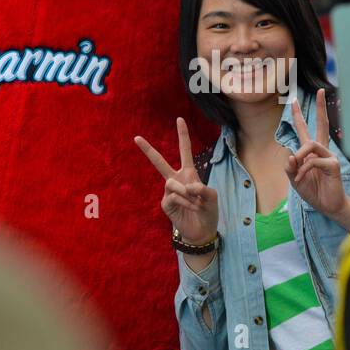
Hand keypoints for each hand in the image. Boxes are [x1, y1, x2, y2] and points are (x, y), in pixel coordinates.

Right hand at [135, 117, 218, 245]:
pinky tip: (190, 208)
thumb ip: (203, 189)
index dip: (182, 135)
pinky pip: (172, 197)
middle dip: (148, 150)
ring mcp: (169, 192)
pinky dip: (184, 202)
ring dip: (186, 193)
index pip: (185, 151)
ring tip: (196, 203)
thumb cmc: (208, 211)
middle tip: (136, 138)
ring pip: (171, 183)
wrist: (202, 231)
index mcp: (189, 173)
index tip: (179, 119)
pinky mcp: (165, 204)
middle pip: (160, 162)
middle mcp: (176, 180)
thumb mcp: (213, 197)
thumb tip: (187, 187)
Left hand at [285, 89, 349, 230]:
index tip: (295, 101)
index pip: (305, 130)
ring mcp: (329, 156)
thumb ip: (290, 168)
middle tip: (320, 91)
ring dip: (300, 156)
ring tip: (296, 172)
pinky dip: (305, 169)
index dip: (299, 116)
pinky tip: (302, 178)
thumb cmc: (314, 192)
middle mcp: (322, 151)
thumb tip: (290, 156)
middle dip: (320, 108)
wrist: (329, 206)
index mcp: (311, 152)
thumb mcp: (295, 180)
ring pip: (311, 144)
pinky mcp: (334, 165)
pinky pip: (315, 161)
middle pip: (321, 125)